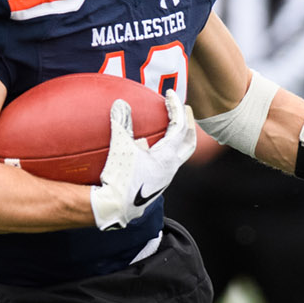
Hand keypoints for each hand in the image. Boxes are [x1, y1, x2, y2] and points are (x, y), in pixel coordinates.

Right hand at [90, 89, 196, 230]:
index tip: (169, 95)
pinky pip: (164, 162)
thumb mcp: (119, 148)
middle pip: (188, 143)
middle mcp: (170, 168)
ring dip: (177, 139)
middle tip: (183, 110)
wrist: (115, 208)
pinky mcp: (153, 184)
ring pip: (178, 154)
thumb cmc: (120, 179)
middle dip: (188, 124)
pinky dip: (161, 149)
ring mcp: (163, 178)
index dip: (175, 107)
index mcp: (167, 157)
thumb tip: (120, 103)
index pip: (179, 127)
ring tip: (168, 126)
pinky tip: (145, 147)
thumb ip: (121, 124)